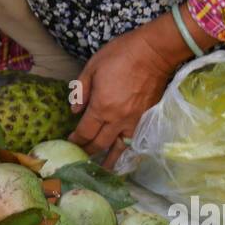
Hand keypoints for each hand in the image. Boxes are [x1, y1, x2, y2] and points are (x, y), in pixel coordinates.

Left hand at [69, 15, 195, 168]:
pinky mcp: (147, 119)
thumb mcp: (93, 66)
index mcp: (101, 106)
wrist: (154, 52)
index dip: (75, 141)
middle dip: (87, 152)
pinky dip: (127, 151)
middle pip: (99, 144)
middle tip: (80, 156)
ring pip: (119, 148)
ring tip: (101, 171)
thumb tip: (74, 111)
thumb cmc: (121, 55)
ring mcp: (134, 121)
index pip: (84, 132)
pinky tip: (123, 157)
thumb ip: (81, 91)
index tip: (69, 143)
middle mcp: (117, 119)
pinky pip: (134, 141)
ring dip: (108, 161)